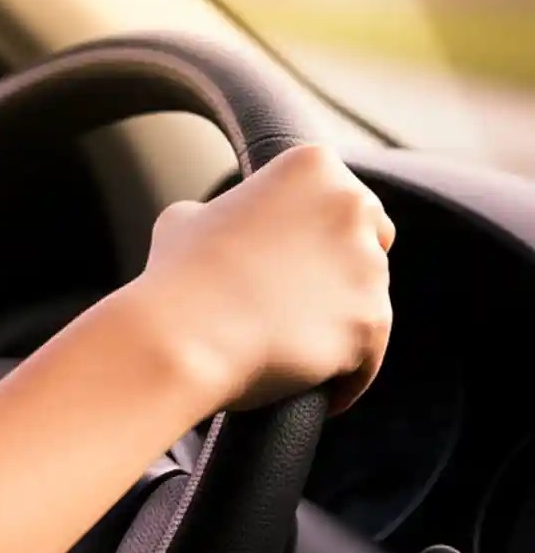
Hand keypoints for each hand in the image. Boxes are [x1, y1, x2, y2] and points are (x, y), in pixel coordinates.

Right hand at [125, 145, 394, 413]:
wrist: (182, 336)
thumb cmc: (179, 274)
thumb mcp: (187, 218)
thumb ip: (222, 212)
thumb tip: (221, 226)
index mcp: (311, 166)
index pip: (340, 196)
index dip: (316, 229)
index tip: (292, 253)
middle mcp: (351, 208)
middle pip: (372, 242)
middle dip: (341, 269)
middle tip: (292, 296)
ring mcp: (368, 269)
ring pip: (368, 302)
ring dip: (337, 322)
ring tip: (285, 347)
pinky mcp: (370, 326)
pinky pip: (367, 357)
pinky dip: (342, 374)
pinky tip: (308, 385)